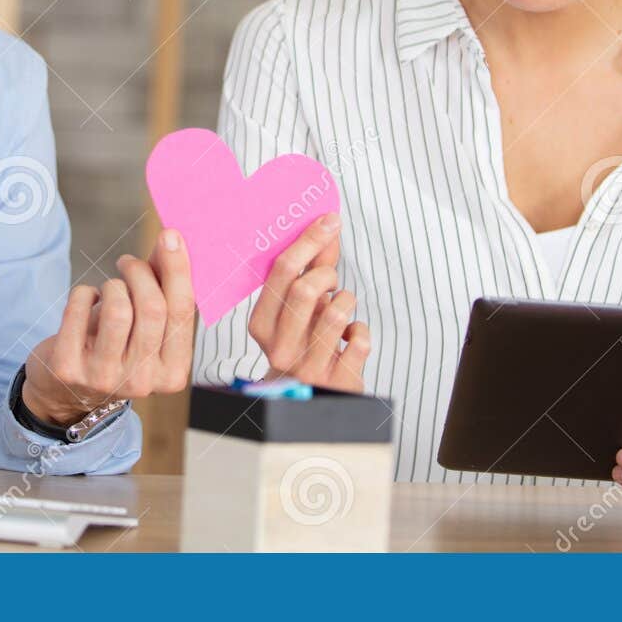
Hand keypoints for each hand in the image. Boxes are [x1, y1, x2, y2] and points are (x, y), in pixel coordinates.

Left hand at [21, 228, 195, 424]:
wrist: (68, 391)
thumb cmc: (117, 348)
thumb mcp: (146, 328)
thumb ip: (162, 289)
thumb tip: (171, 243)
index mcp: (172, 373)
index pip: (181, 313)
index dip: (177, 270)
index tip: (170, 236)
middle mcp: (142, 382)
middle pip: (151, 307)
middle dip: (140, 272)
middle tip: (128, 261)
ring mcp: (103, 378)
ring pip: (117, 308)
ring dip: (113, 284)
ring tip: (109, 287)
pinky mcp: (68, 367)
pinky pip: (79, 307)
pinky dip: (84, 292)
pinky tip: (87, 300)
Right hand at [247, 213, 369, 392]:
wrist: (305, 399)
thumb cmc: (302, 343)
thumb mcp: (297, 309)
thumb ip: (312, 268)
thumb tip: (327, 226)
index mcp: (261, 325)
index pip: (281, 272)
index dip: (308, 241)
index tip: (329, 222)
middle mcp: (279, 349)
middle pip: (305, 288)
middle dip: (327, 273)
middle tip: (331, 280)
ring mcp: (308, 368)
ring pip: (336, 311)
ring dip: (346, 300)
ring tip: (341, 308)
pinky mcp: (337, 382)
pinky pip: (359, 338)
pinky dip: (360, 330)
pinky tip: (349, 337)